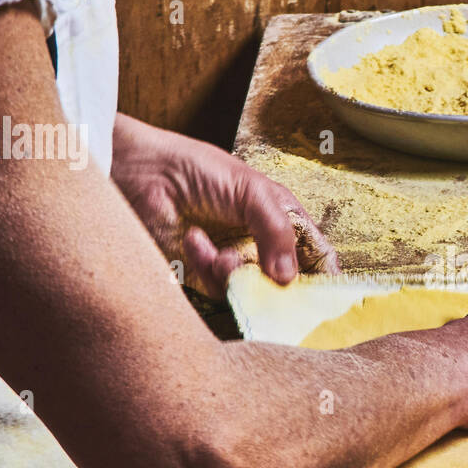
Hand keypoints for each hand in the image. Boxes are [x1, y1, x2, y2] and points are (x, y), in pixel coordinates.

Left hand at [111, 113, 338, 295]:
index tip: (322, 297)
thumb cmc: (201, 170)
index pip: (317, 256)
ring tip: (217, 252)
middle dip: (277, 287)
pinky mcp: (204, 274)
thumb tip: (287, 279)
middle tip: (268, 285)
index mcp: (283, 219)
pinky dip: (206, 267)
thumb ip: (277, 230)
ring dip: (234, 273)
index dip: (323, 278)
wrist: (144, 174)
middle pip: (288, 284)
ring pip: (252, 291)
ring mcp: (235, 261)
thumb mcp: (252, 191)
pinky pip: (218, 288)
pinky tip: (193, 240)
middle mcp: (263, 244)